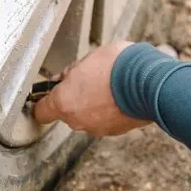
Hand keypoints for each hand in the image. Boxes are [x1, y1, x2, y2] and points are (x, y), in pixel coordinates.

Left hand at [33, 41, 151, 135]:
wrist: (150, 82)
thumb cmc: (117, 66)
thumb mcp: (88, 58)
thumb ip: (72, 72)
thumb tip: (65, 78)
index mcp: (64, 102)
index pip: (41, 111)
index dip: (44, 101)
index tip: (49, 94)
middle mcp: (77, 120)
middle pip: (68, 112)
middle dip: (76, 98)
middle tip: (89, 80)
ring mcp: (98, 128)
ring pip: (88, 117)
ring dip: (95, 105)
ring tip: (110, 86)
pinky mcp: (116, 131)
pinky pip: (107, 119)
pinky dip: (111, 110)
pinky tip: (121, 95)